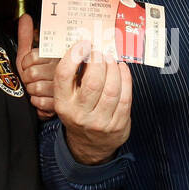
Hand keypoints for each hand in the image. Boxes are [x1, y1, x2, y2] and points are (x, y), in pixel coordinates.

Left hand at [16, 13, 54, 119]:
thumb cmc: (37, 75)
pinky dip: (36, 102)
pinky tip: (41, 98)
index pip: (33, 57)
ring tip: (37, 88)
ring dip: (31, 90)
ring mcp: (63, 88)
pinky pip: (39, 102)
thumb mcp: (29, 54)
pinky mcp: (61, 103)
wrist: (48, 98)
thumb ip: (26, 37)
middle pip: (32, 73)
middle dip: (26, 78)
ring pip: (35, 88)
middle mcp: (63, 69)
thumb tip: (25, 17)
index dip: (25, 63)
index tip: (29, 66)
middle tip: (32, 79)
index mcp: (57, 55)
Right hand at [54, 40, 131, 165]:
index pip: (64, 75)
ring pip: (111, 89)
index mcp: (63, 104)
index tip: (83, 44)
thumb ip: (73, 76)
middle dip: (98, 61)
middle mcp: (79, 114)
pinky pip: (125, 97)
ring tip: (110, 59)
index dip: (74, 55)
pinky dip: (125, 78)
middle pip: (92, 81)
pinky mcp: (117, 124)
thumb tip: (85, 47)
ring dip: (113, 68)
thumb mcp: (67, 98)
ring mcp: (100, 121)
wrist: (90, 145)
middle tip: (100, 52)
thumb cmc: (79, 112)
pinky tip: (122, 69)